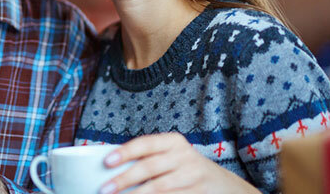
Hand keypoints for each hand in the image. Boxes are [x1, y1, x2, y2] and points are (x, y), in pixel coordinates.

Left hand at [99, 133, 258, 193]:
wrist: (223, 185)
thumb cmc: (185, 168)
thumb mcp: (171, 156)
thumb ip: (147, 158)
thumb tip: (111, 167)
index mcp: (173, 142)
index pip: (146, 143)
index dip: (126, 151)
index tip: (107, 161)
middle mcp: (185, 156)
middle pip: (150, 168)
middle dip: (125, 179)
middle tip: (105, 188)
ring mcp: (193, 177)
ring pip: (159, 188)